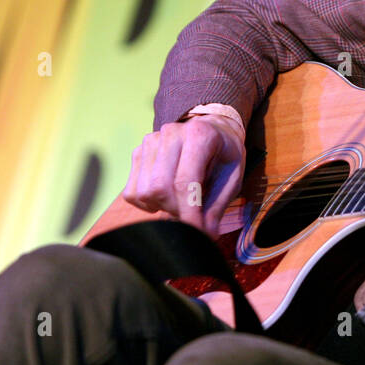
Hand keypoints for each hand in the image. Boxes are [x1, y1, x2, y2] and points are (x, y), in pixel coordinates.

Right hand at [121, 114, 245, 237]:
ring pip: (144, 192)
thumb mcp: (232, 177)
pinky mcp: (137, 152)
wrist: (211, 129)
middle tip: (193, 213)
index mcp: (199, 135)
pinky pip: (132, 192)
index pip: (185, 181)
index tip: (196, 234)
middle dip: (176, 210)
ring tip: (181, 200)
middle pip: (159, 188)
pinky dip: (147, 203)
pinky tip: (165, 195)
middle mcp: (170, 134)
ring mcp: (150, 141)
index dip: (189, 213)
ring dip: (162, 207)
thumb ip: (217, 205)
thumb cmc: (223, 154)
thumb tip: (205, 234)